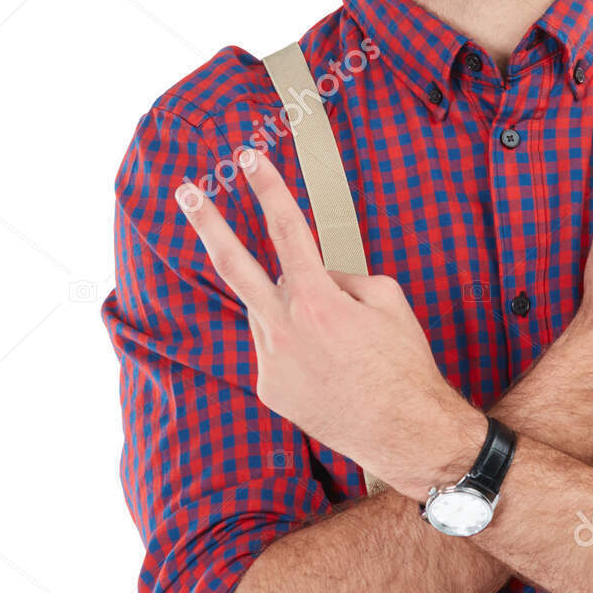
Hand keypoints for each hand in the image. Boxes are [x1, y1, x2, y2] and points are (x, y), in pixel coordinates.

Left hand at [175, 145, 480, 500]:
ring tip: (334, 339)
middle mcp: (285, 328)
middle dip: (208, 223)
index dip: (267, 188)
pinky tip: (328, 367)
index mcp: (318, 300)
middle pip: (234, 264)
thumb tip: (316, 274)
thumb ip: (343, 277)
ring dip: (290, 309)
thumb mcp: (388, 300)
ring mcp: (271, 361)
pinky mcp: (268, 387)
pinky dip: (295, 345)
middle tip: (185, 193)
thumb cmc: (405, 365)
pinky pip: (274, 347)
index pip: (286, 229)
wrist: (406, 433)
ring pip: (266, 311)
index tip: (248, 159)